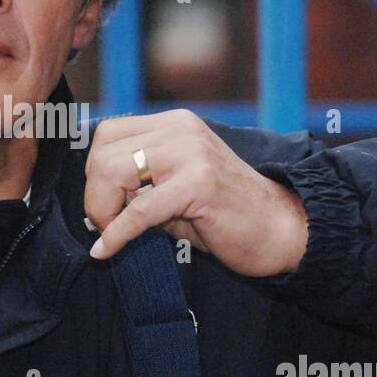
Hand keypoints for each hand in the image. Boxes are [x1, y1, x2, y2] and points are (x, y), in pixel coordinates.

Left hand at [83, 111, 308, 277]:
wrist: (282, 231)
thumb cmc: (225, 216)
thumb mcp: (174, 189)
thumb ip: (138, 184)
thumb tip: (94, 199)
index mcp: (174, 124)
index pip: (108, 133)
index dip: (94, 172)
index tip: (104, 205)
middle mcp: (181, 129)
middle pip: (104, 151)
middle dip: (94, 194)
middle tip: (105, 223)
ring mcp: (191, 153)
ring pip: (114, 172)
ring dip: (103, 209)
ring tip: (113, 234)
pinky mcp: (198, 184)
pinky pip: (139, 210)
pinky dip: (117, 234)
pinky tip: (106, 252)